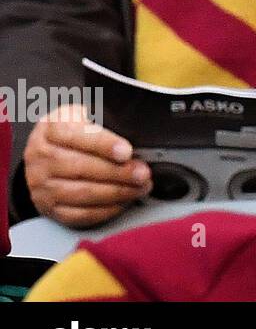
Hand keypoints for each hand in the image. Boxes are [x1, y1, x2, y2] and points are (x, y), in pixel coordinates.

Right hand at [24, 104, 151, 228]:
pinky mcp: (47, 207)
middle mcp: (40, 157)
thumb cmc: (74, 131)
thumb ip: (107, 122)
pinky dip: (106, 210)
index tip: (126, 152)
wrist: (46, 151)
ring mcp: (41, 184)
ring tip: (139, 188)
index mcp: (51, 128)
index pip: (76, 136)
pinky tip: (124, 202)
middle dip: (118, 172)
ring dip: (117, 192)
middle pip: (82, 168)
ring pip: (82, 193)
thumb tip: (137, 134)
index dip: (104, 145)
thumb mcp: (86, 114)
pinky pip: (78, 214)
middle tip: (142, 173)